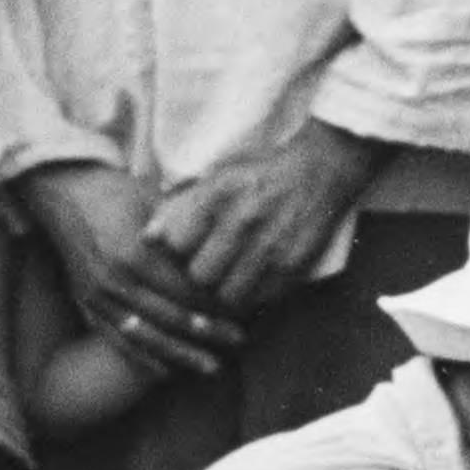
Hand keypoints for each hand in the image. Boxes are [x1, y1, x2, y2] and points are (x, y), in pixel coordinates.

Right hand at [28, 163, 240, 378]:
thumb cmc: (117, 192)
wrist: (65, 193)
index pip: (185, 291)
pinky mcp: (85, 303)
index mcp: (134, 255)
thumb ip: (185, 231)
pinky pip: (116, 339)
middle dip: (207, 333)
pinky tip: (165, 371)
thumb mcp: (156, 203)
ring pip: (145, 337)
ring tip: (210, 367)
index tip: (243, 311)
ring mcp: (96, 296)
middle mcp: (114, 281)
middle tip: (239, 341)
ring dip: (180, 354)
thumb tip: (224, 250)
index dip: (215, 304)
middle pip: (170, 317)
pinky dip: (142, 358)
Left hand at [146, 118, 381, 320]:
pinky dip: (252, 296)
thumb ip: (182, 205)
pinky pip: (259, 298)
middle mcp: (242, 220)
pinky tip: (251, 282)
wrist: (321, 171)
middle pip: (199, 275)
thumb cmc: (262, 173)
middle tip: (203, 273)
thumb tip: (148, 237)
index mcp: (218, 194)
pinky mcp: (293, 265)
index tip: (182, 253)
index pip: (176, 244)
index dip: (175, 254)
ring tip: (226, 281)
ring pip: (227, 294)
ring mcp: (270, 246)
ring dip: (224, 292)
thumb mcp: (219, 176)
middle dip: (197, 278)